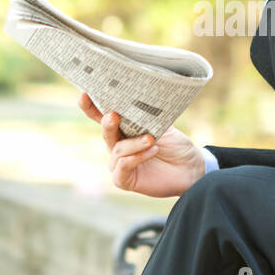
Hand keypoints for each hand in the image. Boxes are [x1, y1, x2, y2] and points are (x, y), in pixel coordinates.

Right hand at [79, 92, 205, 197]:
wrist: (191, 169)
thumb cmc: (175, 146)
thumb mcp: (161, 125)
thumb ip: (146, 115)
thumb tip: (139, 94)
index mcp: (122, 129)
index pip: (101, 116)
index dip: (91, 106)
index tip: (84, 94)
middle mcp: (116, 145)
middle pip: (106, 131)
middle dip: (107, 122)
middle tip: (114, 115)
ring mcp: (118, 163)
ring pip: (117, 150)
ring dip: (134, 143)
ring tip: (151, 138)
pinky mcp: (123, 180)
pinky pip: (123, 166)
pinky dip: (138, 157)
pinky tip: (152, 150)